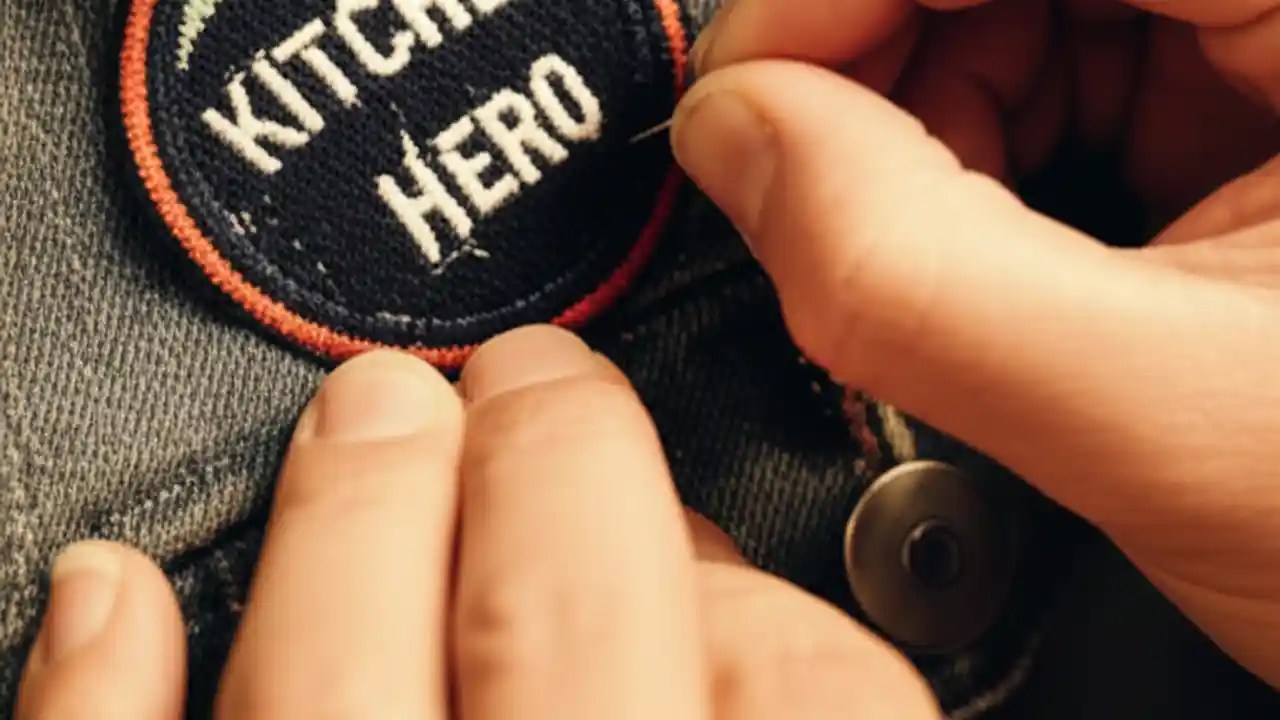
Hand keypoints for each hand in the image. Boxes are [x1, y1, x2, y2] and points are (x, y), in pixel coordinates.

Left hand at [15, 328, 937, 718]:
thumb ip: (802, 717)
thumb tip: (739, 612)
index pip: (805, 691)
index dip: (763, 580)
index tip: (710, 525)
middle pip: (566, 646)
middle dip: (561, 470)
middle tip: (542, 385)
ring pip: (336, 702)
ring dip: (352, 528)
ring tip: (373, 419)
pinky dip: (92, 703)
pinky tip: (98, 611)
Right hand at [672, 0, 1279, 686]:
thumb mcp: (1163, 421)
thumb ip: (908, 273)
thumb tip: (732, 143)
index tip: (737, 108)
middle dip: (875, 62)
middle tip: (808, 191)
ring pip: (1021, 1)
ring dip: (927, 115)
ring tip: (942, 250)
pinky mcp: (1261, 91)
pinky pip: (1067, 63)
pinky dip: (987, 148)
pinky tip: (1002, 240)